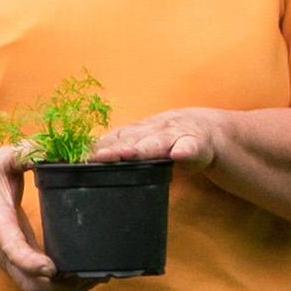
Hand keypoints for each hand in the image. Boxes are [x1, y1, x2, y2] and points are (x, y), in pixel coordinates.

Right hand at [0, 145, 101, 290]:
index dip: (30, 262)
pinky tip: (87, 277)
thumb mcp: (4, 160)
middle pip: (29, 283)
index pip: (12, 249)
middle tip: (92, 273)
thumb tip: (50, 150)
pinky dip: (65, 289)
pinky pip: (43, 289)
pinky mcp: (23, 269)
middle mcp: (5, 251)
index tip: (52, 268)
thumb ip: (24, 154)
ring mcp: (13, 264)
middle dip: (60, 286)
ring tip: (97, 276)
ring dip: (68, 290)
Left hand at [85, 108, 226, 169]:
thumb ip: (119, 149)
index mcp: (138, 132)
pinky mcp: (197, 145)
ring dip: (143, 148)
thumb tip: (84, 159)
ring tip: (129, 154)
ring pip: (157, 142)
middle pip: (131, 140)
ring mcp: (175, 136)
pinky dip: (186, 150)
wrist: (207, 130)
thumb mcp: (143, 141)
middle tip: (98, 157)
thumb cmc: (168, 139)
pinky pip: (192, 148)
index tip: (82, 157)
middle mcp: (153, 130)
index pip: (114, 139)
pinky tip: (181, 153)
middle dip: (115, 150)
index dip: (98, 147)